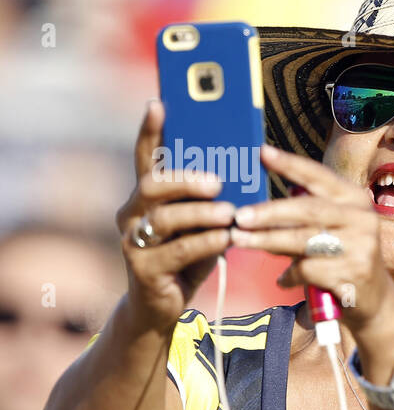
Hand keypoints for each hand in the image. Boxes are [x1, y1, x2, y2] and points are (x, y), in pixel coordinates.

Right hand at [116, 100, 235, 332]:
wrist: (162, 305)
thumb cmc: (187, 256)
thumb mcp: (201, 223)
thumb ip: (211, 199)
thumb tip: (244, 168)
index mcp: (146, 196)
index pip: (146, 157)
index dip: (150, 131)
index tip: (159, 103)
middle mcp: (132, 214)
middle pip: (152, 185)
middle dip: (185, 179)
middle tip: (217, 181)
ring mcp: (133, 241)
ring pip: (164, 218)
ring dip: (200, 213)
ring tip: (229, 212)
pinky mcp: (143, 269)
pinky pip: (178, 251)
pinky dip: (205, 242)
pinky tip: (227, 238)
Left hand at [229, 145, 393, 330]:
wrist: (375, 299)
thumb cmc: (344, 256)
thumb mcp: (334, 227)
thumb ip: (305, 213)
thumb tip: (260, 203)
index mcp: (354, 199)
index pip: (319, 176)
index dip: (290, 164)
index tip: (262, 153)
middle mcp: (361, 218)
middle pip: (308, 209)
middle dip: (269, 212)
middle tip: (240, 216)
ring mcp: (361, 246)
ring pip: (304, 240)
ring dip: (267, 241)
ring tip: (241, 241)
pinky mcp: (354, 273)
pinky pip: (309, 270)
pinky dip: (290, 275)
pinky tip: (282, 279)